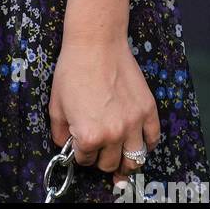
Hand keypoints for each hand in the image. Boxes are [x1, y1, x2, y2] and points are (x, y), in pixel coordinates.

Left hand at [49, 36, 160, 183]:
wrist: (95, 44)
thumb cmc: (73, 70)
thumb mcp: (56, 104)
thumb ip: (59, 131)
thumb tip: (65, 145)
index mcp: (88, 135)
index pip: (85, 159)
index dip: (80, 154)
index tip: (80, 147)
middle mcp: (113, 134)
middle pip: (110, 164)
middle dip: (101, 160)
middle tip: (98, 151)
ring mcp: (134, 124)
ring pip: (135, 160)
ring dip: (126, 162)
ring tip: (121, 159)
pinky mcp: (148, 111)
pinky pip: (153, 139)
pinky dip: (147, 145)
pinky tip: (138, 142)